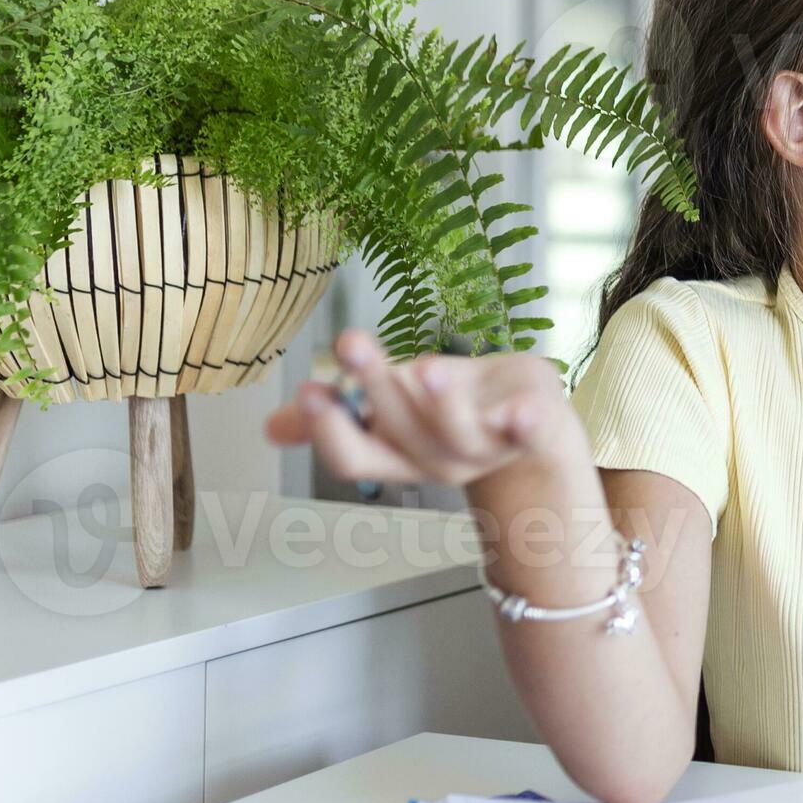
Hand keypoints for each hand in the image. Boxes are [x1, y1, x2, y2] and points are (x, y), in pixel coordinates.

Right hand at [265, 328, 578, 491]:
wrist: (532, 428)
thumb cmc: (455, 411)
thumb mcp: (394, 410)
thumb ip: (341, 416)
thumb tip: (269, 428)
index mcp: (397, 455)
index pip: (353, 455)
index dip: (330, 428)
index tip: (310, 389)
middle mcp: (437, 460)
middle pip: (401, 431)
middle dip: (377, 388)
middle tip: (351, 342)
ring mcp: (485, 449)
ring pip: (457, 433)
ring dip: (442, 403)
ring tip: (427, 368)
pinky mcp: (529, 429)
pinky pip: (528, 433)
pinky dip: (524, 423)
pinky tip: (521, 409)